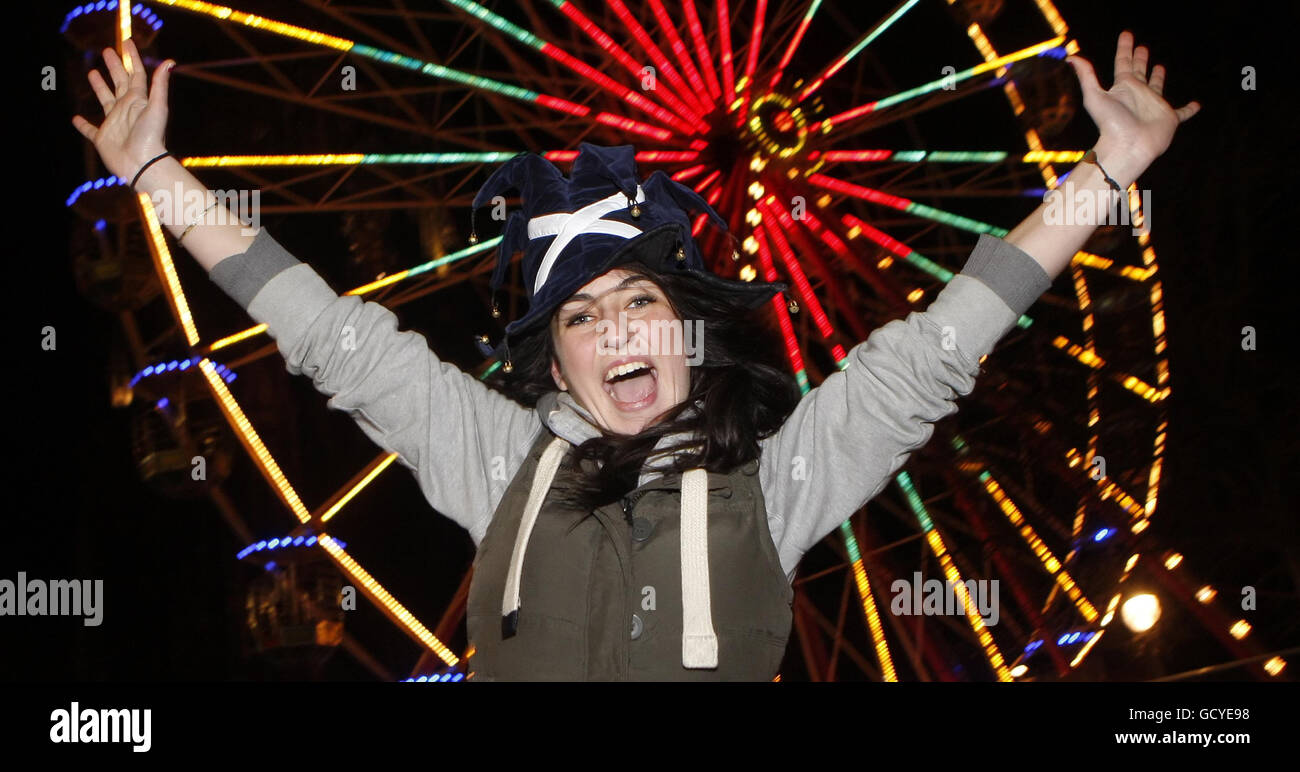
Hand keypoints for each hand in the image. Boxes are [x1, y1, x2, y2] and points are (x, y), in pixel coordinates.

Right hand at [71, 38, 174, 185]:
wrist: (142, 164)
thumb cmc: (151, 136)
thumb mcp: (157, 107)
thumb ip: (160, 84)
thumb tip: (169, 61)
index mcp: (139, 101)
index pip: (135, 75)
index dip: (131, 58)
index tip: (126, 42)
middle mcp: (126, 109)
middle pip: (119, 83)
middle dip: (114, 66)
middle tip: (107, 51)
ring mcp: (114, 123)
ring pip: (105, 100)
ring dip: (99, 87)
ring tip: (92, 73)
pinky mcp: (103, 138)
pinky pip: (90, 130)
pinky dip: (83, 125)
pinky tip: (76, 119)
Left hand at [1066, 31, 1199, 176]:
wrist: (1127, 147)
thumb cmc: (1110, 123)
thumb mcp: (1094, 96)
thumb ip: (1086, 76)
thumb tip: (1071, 57)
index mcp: (1123, 87)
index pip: (1123, 63)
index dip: (1125, 48)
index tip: (1126, 35)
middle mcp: (1138, 94)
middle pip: (1140, 72)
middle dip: (1141, 59)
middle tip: (1143, 48)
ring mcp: (1154, 106)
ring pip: (1157, 87)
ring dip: (1159, 78)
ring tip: (1160, 67)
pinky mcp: (1169, 118)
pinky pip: (1182, 112)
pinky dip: (1189, 109)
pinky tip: (1196, 105)